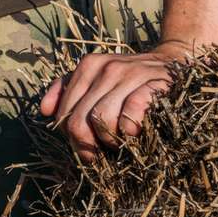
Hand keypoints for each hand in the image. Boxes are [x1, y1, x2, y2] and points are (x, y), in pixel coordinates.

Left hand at [37, 38, 193, 162]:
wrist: (173, 63)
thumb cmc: (129, 80)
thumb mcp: (97, 79)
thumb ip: (68, 91)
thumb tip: (44, 110)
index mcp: (89, 65)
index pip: (65, 111)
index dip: (72, 137)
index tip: (86, 147)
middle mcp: (107, 67)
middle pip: (80, 119)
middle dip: (88, 145)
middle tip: (101, 153)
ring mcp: (130, 75)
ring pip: (101, 119)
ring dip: (109, 140)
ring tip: (119, 142)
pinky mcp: (152, 85)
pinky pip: (129, 117)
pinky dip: (129, 131)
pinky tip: (135, 133)